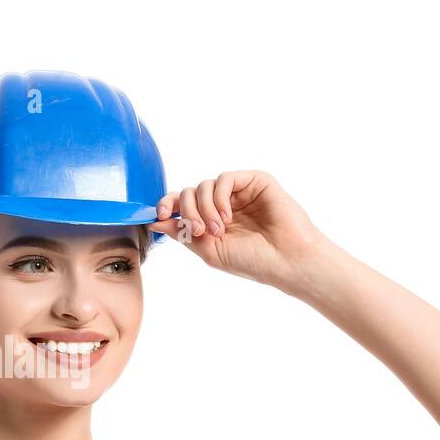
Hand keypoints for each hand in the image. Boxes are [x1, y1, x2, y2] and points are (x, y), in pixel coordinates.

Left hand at [147, 170, 331, 289]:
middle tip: (199, 232)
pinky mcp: (256, 181)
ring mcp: (239, 192)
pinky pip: (225, 178)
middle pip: (189, 192)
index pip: (182, 204)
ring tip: (219, 229)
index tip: (160, 215)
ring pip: (204, 185)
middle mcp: (224, 204)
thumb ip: (181, 233)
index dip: (167, 205)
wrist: (286, 261)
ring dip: (204, 208)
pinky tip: (228, 216)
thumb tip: (152, 221)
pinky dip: (219, 197)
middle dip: (188, 211)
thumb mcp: (208, 250)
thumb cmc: (252, 261)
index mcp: (211, 221)